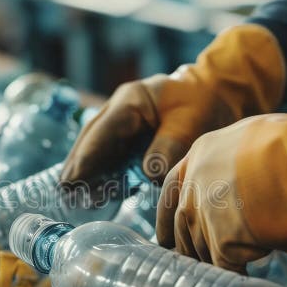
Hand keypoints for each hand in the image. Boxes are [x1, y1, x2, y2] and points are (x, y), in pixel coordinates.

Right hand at [61, 24, 285, 184]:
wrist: (221, 92)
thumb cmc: (206, 104)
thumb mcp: (190, 124)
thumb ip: (167, 148)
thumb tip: (148, 174)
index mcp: (132, 100)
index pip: (102, 132)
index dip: (86, 158)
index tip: (73, 179)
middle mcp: (121, 106)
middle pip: (92, 138)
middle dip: (78, 164)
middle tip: (65, 192)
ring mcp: (124, 117)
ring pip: (98, 144)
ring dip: (87, 168)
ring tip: (75, 194)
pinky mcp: (132, 129)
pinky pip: (111, 150)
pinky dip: (102, 168)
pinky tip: (98, 188)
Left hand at [157, 72, 286, 271]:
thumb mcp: (260, 138)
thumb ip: (244, 162)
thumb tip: (256, 182)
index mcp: (202, 153)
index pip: (172, 188)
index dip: (168, 216)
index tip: (165, 237)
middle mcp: (196, 183)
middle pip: (183, 224)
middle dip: (189, 247)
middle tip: (198, 265)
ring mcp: (206, 213)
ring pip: (202, 249)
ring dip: (215, 264)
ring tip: (227, 278)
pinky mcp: (224, 242)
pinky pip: (224, 269)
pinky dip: (233, 279)